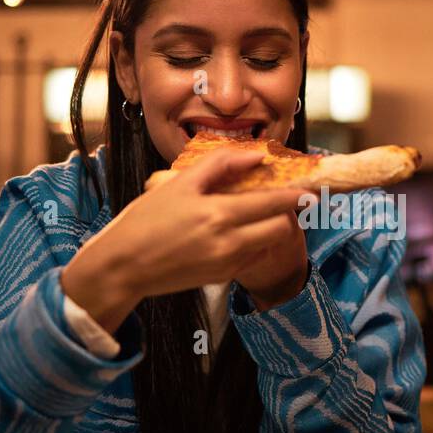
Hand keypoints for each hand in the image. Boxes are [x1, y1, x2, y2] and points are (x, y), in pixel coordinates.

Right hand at [60, 147, 308, 333]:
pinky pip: (253, 257)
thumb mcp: (180, 183)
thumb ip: (221, 164)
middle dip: (288, 213)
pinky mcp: (223, 277)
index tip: (309, 187)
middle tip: (287, 199)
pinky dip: (254, 242)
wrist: (124, 266)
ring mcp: (228, 264)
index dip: (296, 195)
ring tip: (260, 212)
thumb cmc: (146, 220)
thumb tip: (257, 155)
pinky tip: (238, 230)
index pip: (275, 204)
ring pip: (269, 244)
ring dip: (272, 227)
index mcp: (219, 215)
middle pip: (281, 228)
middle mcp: (229, 244)